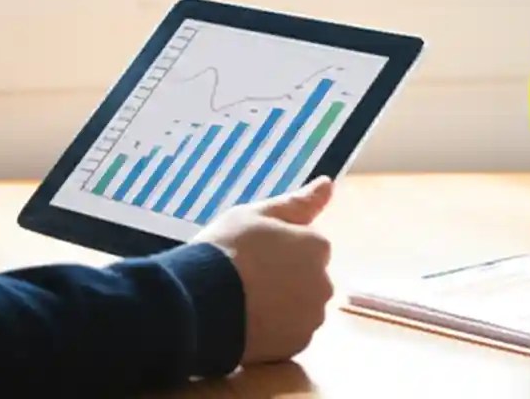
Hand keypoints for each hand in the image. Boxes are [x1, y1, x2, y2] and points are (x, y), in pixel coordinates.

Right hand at [196, 177, 334, 365]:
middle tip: (246, 276)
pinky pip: (288, 333)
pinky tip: (246, 321)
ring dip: (281, 305)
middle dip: (284, 277)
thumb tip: (328, 183)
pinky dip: (273, 329)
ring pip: (299, 307)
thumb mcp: (256, 214)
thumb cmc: (227, 249)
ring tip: (243, 300)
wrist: (201, 301)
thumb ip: (298, 202)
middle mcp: (324, 283)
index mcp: (317, 246)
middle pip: (306, 278)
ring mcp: (311, 318)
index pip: (307, 244)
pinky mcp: (296, 346)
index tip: (252, 252)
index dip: (277, 247)